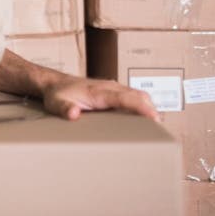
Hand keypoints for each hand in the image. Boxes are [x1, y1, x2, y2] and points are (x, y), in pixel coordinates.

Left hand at [43, 75, 159, 121]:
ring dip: (149, 108)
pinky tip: (145, 120)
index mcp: (99, 92)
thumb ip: (64, 109)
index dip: (141, 107)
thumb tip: (74, 114)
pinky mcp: (114, 91)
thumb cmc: (57, 95)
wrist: (54, 83)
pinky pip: (133, 97)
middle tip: (160, 131)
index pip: (125, 98)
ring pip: (138, 95)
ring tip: (155, 129)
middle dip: (151, 110)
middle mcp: (109, 87)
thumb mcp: (56, 104)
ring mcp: (113, 88)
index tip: (154, 117)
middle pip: (138, 96)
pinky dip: (142, 106)